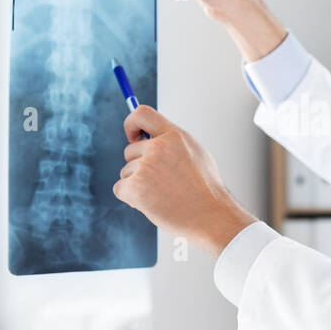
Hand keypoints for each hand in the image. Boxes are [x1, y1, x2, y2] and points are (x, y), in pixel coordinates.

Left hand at [113, 103, 257, 256]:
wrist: (210, 216)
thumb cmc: (206, 190)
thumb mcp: (195, 154)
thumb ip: (172, 142)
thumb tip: (149, 138)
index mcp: (174, 136)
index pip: (142, 113)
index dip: (131, 123)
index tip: (133, 136)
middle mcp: (158, 147)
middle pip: (130, 151)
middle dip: (139, 166)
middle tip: (160, 182)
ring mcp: (145, 167)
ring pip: (126, 172)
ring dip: (137, 183)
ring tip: (162, 195)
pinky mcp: (135, 187)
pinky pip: (120, 188)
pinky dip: (131, 198)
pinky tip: (151, 203)